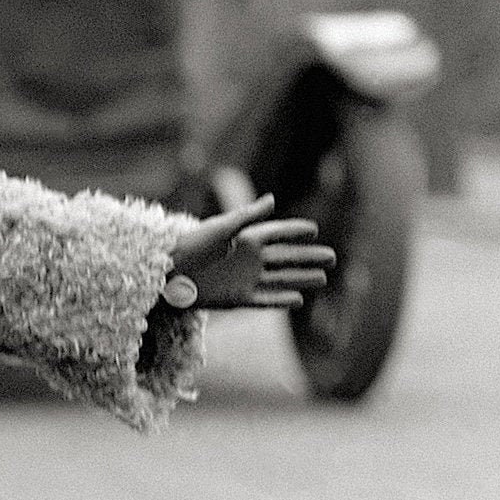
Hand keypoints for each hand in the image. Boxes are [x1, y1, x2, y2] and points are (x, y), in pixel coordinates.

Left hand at [167, 194, 333, 310]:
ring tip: (323, 278)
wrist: (166, 273)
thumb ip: (248, 216)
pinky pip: (264, 299)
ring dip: (301, 278)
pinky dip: (281, 300)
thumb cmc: (191, 245)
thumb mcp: (221, 228)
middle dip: (309, 257)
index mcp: (245, 238)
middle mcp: (248, 258)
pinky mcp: (237, 298)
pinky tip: (298, 300)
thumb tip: (273, 199)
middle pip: (286, 257)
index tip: (314, 229)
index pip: (277, 232)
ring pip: (280, 279)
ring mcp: (244, 279)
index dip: (295, 231)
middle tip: (332, 257)